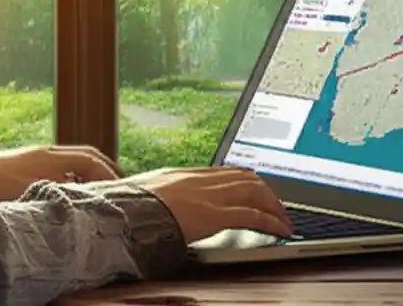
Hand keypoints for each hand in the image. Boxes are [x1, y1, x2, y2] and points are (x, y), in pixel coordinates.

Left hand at [0, 145, 122, 201]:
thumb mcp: (30, 195)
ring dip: (86, 175)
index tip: (125, 191)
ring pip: (70, 162)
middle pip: (86, 157)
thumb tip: (85, 205)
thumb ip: (60, 198)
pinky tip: (65, 196)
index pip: (93, 161)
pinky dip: (69, 178)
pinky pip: (55, 167)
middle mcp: (45, 153)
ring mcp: (32, 157)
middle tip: (119, 188)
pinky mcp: (21, 165)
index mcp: (51, 157)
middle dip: (105, 171)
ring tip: (96, 194)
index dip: (112, 176)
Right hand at [124, 167, 292, 241]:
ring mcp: (206, 195)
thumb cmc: (123, 208)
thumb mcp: (143, 197)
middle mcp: (198, 179)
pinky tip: (279, 230)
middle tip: (277, 207)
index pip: (224, 172)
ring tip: (283, 221)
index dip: (245, 182)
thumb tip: (156, 209)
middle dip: (267, 191)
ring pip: (254, 191)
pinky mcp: (212, 215)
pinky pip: (251, 215)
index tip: (256, 191)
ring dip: (274, 206)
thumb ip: (158, 199)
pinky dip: (271, 222)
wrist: (119, 214)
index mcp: (182, 174)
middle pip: (245, 177)